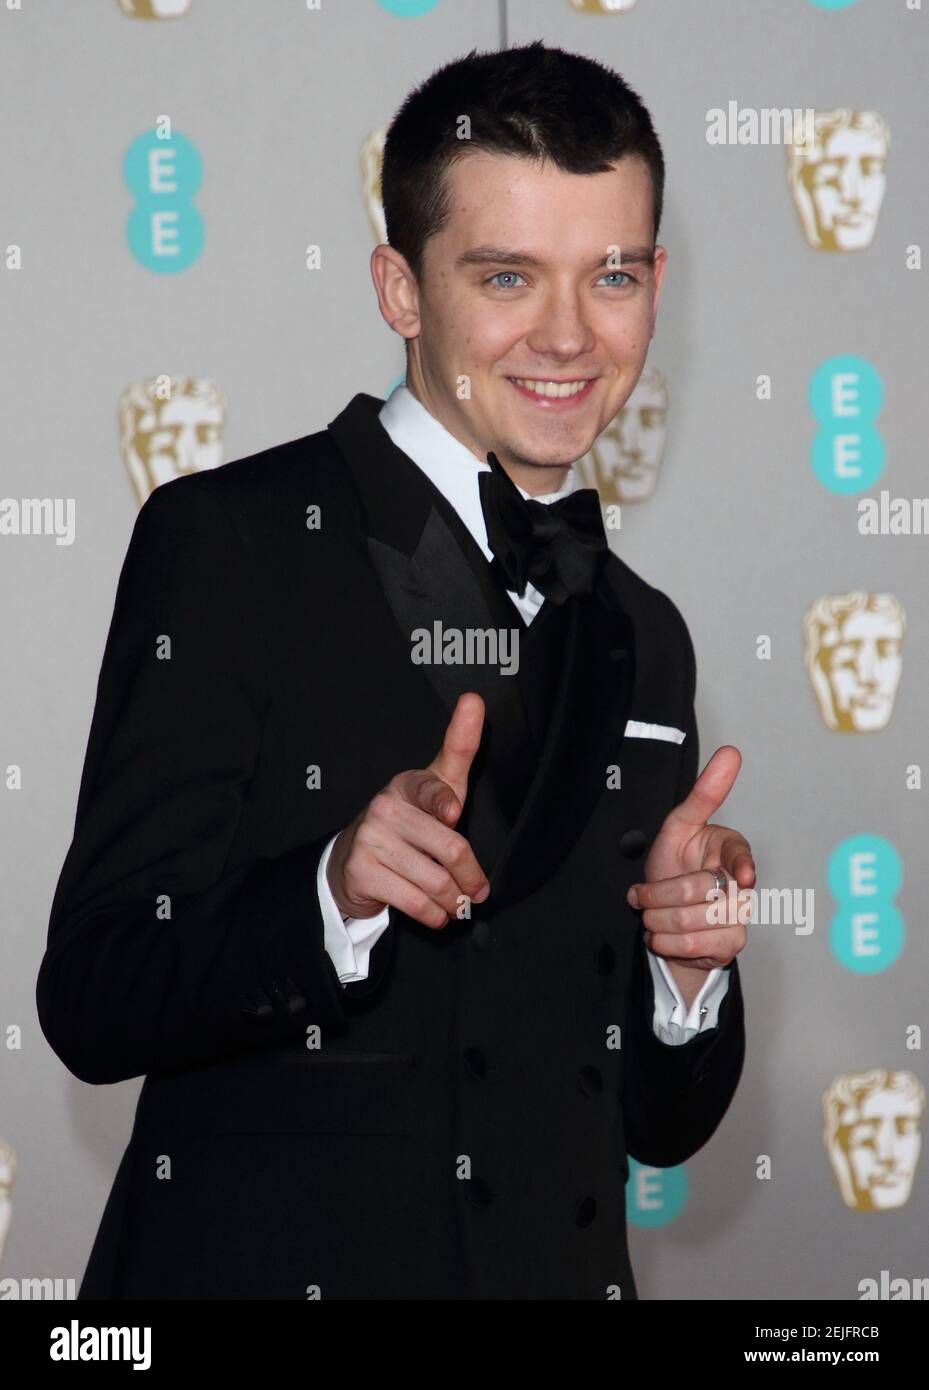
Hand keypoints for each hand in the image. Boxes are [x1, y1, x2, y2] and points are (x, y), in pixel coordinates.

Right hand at [326, 692, 489, 929]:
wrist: (352, 861)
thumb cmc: (409, 823)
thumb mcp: (436, 787)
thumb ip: (459, 749)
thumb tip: (474, 700)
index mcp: (408, 784)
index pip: (433, 788)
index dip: (443, 803)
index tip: (451, 812)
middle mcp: (386, 806)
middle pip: (450, 848)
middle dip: (472, 879)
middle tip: (477, 891)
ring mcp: (371, 838)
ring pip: (436, 882)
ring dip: (453, 901)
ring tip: (455, 903)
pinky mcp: (362, 871)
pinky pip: (415, 902)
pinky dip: (434, 915)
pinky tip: (436, 913)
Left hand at [626, 745, 753, 976]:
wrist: (666, 917)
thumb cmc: (675, 865)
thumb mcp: (679, 827)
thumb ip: (704, 794)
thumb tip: (731, 752)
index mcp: (731, 849)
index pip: (741, 855)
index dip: (742, 866)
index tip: (744, 877)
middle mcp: (740, 884)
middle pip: (696, 890)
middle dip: (657, 894)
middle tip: (642, 896)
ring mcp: (738, 916)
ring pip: (691, 921)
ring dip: (656, 919)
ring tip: (650, 914)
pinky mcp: (730, 944)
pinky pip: (694, 946)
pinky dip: (665, 942)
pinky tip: (659, 934)